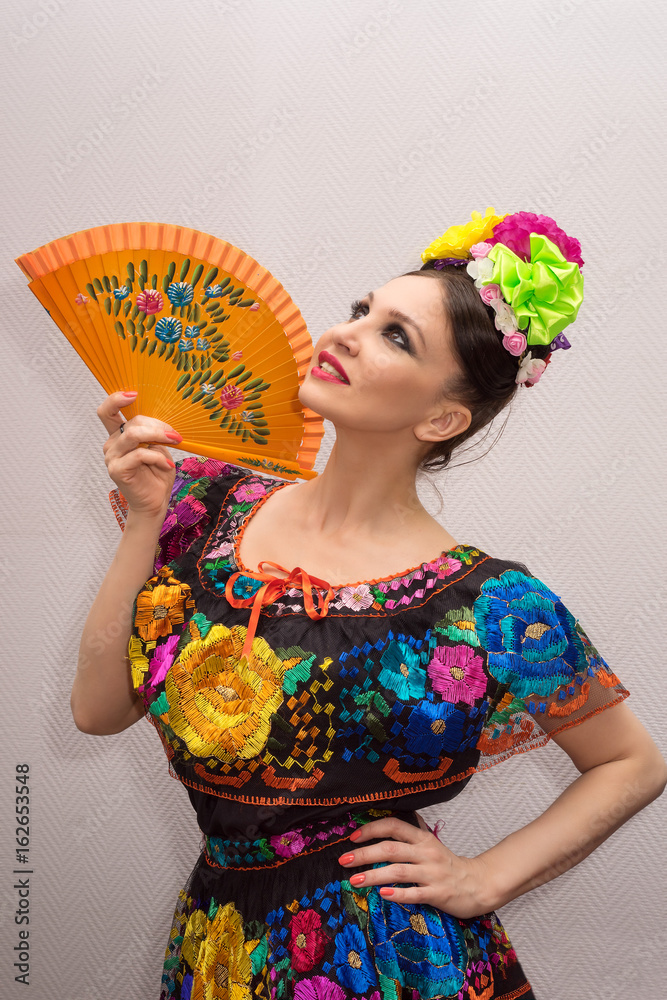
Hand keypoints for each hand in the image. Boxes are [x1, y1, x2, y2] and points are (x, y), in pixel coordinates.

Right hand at [98, 391, 181, 517]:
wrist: (155, 502)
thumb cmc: (157, 474)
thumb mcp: (159, 448)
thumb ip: (153, 433)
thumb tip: (160, 421)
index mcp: (119, 436)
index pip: (107, 412)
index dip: (116, 399)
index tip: (134, 394)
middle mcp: (112, 444)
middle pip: (131, 422)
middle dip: (157, 425)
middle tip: (175, 435)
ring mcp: (112, 458)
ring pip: (133, 435)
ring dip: (158, 436)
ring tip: (174, 441)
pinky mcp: (117, 470)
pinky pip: (138, 454)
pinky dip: (156, 457)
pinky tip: (166, 465)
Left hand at [337, 815, 492, 919]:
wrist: (478, 884)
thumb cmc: (448, 865)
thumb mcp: (430, 845)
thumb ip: (410, 835)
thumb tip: (387, 823)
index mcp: (422, 838)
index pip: (393, 826)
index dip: (372, 829)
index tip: (353, 837)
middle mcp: (426, 852)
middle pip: (390, 849)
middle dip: (364, 854)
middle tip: (344, 860)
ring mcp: (432, 873)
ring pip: (398, 871)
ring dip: (374, 875)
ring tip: (355, 880)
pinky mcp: (437, 893)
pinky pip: (415, 893)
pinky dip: (398, 893)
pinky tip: (383, 894)